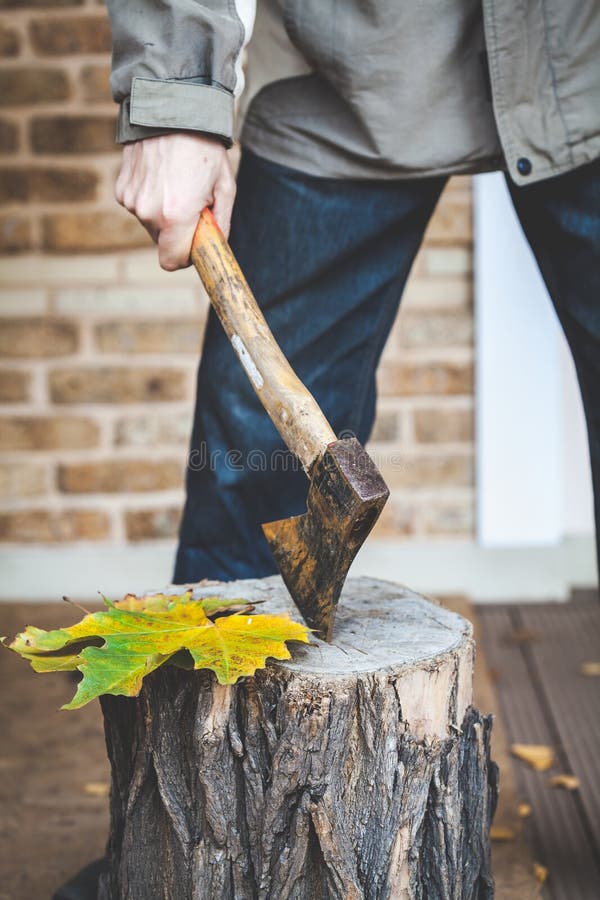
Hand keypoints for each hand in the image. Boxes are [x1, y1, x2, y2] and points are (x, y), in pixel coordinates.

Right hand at [115, 133, 235, 270]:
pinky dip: (149, 196)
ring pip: (149, 222)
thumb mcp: (224, 187)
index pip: (172, 262)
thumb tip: (216, 243)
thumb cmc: (204, 147)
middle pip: (162, 241)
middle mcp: (148, 212)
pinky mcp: (121, 188)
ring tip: (176, 180)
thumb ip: (221, 223)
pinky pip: (138, 205)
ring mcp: (131, 200)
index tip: (193, 242)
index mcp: (175, 217)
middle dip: (177, 229)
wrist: (171, 106)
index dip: (185, 257)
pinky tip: (160, 174)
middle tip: (191, 200)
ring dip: (163, 211)